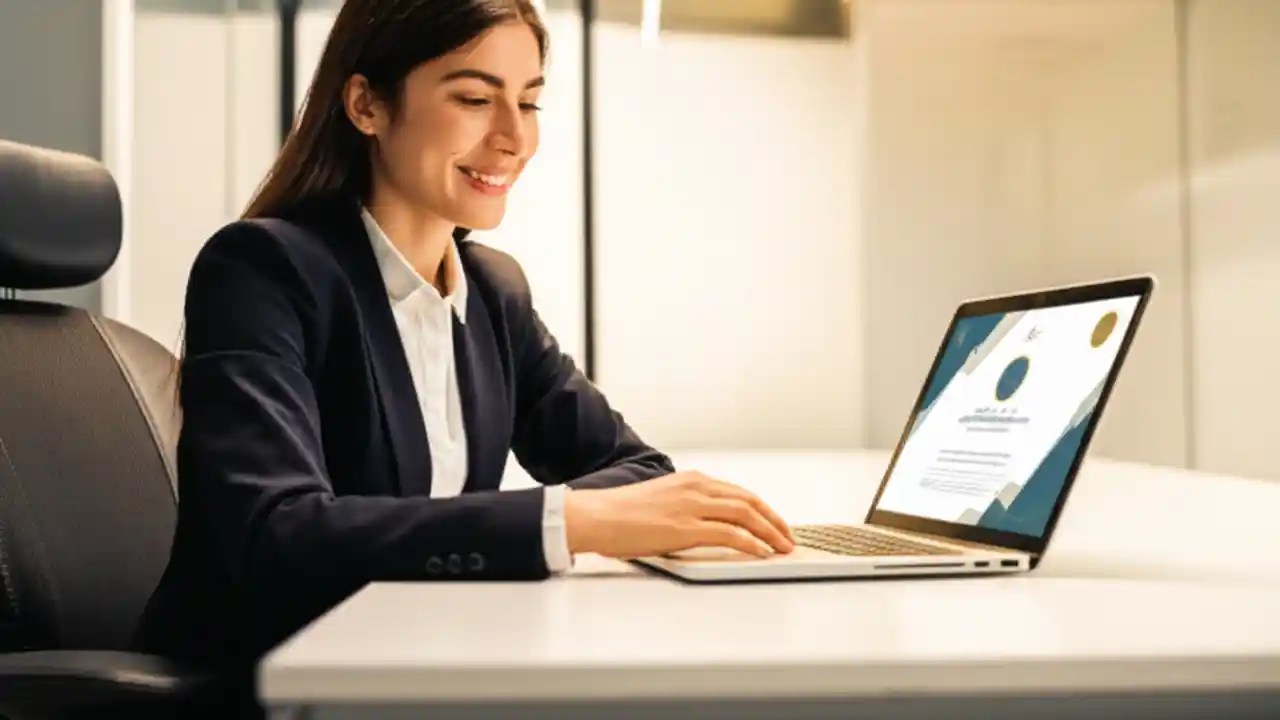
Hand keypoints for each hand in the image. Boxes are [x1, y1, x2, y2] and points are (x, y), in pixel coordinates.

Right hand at [564, 471, 795, 559]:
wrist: (596, 516)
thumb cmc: (620, 514)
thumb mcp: (661, 500)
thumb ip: (685, 506)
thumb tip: (705, 525)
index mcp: (691, 480)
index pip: (738, 492)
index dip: (762, 509)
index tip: (774, 523)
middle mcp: (696, 487)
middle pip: (749, 500)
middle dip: (774, 520)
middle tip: (788, 537)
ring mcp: (692, 506)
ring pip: (746, 514)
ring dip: (770, 532)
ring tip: (782, 547)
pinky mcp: (686, 527)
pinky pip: (731, 533)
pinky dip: (752, 543)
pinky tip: (762, 553)